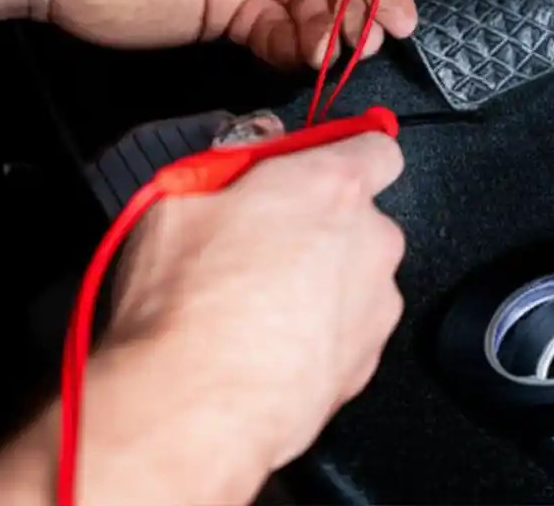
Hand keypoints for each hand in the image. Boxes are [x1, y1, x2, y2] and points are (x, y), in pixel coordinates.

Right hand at [0, 133, 406, 505]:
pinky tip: (264, 342)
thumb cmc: (186, 302)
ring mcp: (374, 306)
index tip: (319, 160)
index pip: (375, 146)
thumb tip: (245, 149)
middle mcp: (370, 243)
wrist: (196, 407)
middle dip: (317, 225)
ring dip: (317, 283)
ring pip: (354, 279)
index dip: (345, 151)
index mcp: (334, 187)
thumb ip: (229, 159)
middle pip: (360, 219)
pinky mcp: (364, 361)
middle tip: (256, 241)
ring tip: (252, 303)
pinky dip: (316, 332)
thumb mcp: (178, 195)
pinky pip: (345, 330)